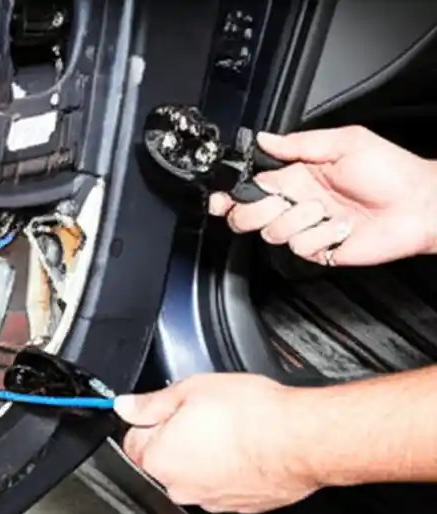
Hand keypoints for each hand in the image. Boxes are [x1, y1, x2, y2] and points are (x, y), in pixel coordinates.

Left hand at [114, 373, 320, 513]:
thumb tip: (127, 406)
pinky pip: (223, 485)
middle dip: (176, 439)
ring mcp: (210, 500)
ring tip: (230, 432)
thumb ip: (151, 402)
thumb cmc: (253, 416)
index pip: (134, 441)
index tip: (165, 410)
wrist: (301, 440)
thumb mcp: (191, 390)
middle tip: (203, 416)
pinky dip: (229, 471)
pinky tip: (246, 450)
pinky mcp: (240, 506)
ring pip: (195, 474)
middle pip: (164, 460)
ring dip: (205, 456)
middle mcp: (180, 486)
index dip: (150, 420)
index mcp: (159, 458)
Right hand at [209, 126, 436, 265]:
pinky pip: (300, 246)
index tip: (223, 197)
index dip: (231, 193)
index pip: (250, 186)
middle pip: (247, 215)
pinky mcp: (318, 249)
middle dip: (252, 211)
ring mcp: (306, 227)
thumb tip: (263, 139)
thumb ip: (299, 143)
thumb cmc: (392, 171)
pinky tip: (341, 227)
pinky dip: (321, 235)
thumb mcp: (344, 142)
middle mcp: (297, 203)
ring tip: (325, 209)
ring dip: (298, 219)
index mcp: (297, 176)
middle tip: (277, 202)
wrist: (419, 204)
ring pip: (272, 232)